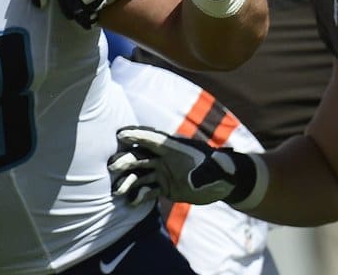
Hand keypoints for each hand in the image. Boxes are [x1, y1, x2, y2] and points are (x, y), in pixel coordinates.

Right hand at [109, 126, 263, 207]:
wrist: (225, 183)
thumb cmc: (221, 171)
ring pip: (140, 174)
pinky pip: (147, 190)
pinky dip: (139, 196)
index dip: (136, 135)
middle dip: (125, 161)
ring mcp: (162, 172)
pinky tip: (131, 203)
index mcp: (173, 147)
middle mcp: (164, 158)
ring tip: (117, 191)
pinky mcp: (164, 186)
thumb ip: (203, 174)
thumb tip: (191, 181)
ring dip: (128, 181)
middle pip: (140, 156)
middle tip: (112, 168)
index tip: (120, 135)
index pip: (151, 139)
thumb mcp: (215, 170)